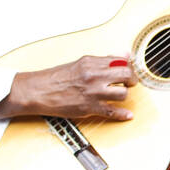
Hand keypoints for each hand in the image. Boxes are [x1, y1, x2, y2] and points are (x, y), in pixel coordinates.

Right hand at [9, 55, 138, 120]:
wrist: (38, 91)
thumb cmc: (57, 77)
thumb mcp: (80, 63)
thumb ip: (103, 60)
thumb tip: (125, 55)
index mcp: (91, 62)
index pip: (121, 61)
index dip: (128, 66)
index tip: (128, 70)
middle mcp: (93, 76)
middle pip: (126, 75)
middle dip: (131, 80)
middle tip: (129, 82)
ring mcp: (92, 92)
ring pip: (123, 93)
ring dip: (124, 95)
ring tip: (119, 95)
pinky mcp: (89, 107)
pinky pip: (112, 112)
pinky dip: (122, 115)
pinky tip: (127, 115)